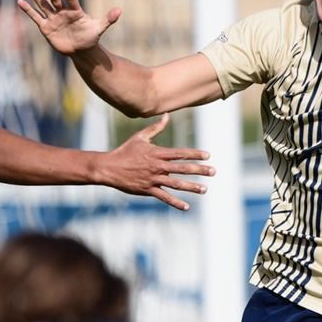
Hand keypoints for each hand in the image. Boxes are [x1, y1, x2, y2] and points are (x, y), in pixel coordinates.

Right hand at [18, 0, 119, 56]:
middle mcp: (63, 12)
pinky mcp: (46, 27)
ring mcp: (53, 18)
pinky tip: (19, 1)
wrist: (80, 49)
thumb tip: (119, 10)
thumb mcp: (99, 28)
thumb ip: (108, 19)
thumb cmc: (90, 37)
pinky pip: (36, 17)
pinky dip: (28, 10)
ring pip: (43, 6)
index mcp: (75, 11)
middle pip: (55, 1)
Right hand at [94, 117, 212, 209]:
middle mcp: (157, 166)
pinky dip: (175, 202)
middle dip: (199, 170)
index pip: (180, 153)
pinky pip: (164, 197)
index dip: (195, 154)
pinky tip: (186, 206)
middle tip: (213, 172)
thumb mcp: (140, 137)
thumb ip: (156, 127)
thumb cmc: (125, 151)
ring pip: (176, 183)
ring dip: (191, 187)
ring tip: (204, 189)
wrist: (108, 167)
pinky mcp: (147, 190)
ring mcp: (153, 179)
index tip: (208, 155)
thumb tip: (166, 115)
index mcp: (157, 153)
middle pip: (182, 168)